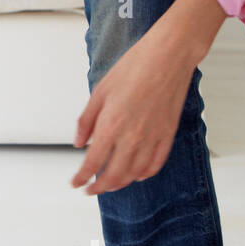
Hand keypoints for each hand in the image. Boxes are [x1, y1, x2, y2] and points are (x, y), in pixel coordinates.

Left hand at [69, 13, 200, 194]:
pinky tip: (137, 175)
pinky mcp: (168, 134)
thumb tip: (79, 143)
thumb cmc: (134, 67)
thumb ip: (86, 121)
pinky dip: (144, 173)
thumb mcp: (99, 91)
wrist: (168, 56)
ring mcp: (152, 138)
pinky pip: (155, 164)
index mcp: (111, 125)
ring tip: (110, 184)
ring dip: (120, 183)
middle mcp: (132, 137)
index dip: (82, 178)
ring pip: (134, 174)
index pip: (92, 163)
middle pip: (113, 176)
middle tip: (90, 189)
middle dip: (99, 187)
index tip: (75, 183)